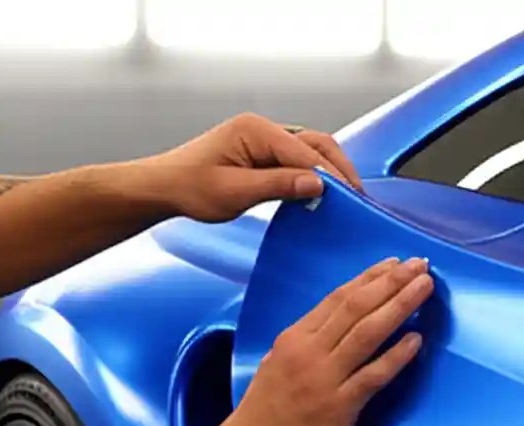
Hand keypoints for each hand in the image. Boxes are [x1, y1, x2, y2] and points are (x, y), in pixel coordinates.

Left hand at [143, 113, 363, 222]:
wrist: (163, 188)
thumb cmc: (189, 187)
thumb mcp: (234, 192)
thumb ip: (278, 185)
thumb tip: (317, 184)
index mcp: (255, 130)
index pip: (306, 152)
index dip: (332, 176)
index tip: (351, 197)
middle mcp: (263, 129)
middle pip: (316, 145)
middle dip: (339, 169)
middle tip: (359, 197)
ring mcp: (264, 140)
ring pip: (311, 151)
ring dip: (330, 172)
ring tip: (347, 196)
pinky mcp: (264, 153)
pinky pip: (298, 160)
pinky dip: (315, 175)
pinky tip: (324, 193)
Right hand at [213, 256, 433, 425]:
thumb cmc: (264, 412)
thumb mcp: (278, 363)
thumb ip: (309, 342)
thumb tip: (340, 325)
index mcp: (295, 337)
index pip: (338, 298)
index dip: (370, 278)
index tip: (396, 263)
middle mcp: (310, 351)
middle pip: (357, 306)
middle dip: (392, 282)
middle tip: (421, 264)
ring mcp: (325, 378)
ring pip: (368, 332)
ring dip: (400, 305)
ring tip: (425, 287)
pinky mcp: (339, 407)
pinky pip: (373, 375)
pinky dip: (396, 355)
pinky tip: (417, 340)